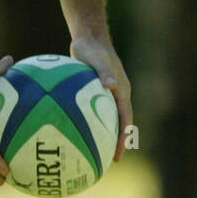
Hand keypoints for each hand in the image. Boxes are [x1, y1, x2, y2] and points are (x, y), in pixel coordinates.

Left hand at [69, 33, 131, 160]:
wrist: (88, 36)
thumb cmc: (91, 46)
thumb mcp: (96, 57)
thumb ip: (103, 71)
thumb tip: (110, 85)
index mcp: (121, 91)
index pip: (125, 120)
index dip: (122, 139)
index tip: (117, 155)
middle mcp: (117, 94)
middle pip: (118, 124)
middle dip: (114, 143)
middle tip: (106, 161)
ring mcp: (106, 94)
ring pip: (106, 119)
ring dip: (101, 135)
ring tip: (91, 152)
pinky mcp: (95, 92)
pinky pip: (92, 111)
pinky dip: (87, 123)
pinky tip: (71, 132)